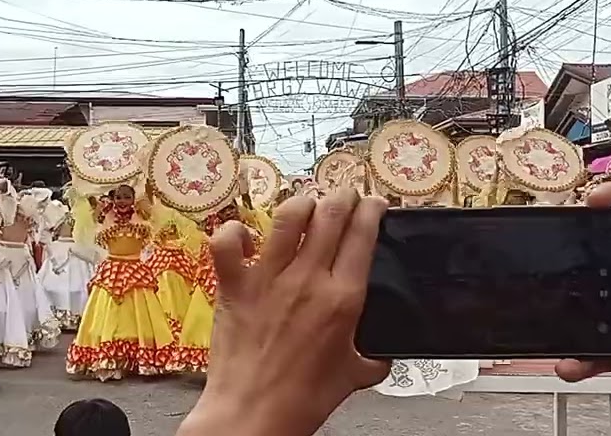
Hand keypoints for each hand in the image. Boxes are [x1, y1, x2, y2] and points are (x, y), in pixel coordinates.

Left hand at [180, 187, 388, 435]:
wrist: (254, 416)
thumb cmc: (303, 400)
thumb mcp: (354, 377)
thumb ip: (373, 358)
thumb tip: (382, 353)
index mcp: (343, 299)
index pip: (363, 233)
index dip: (372, 209)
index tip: (374, 204)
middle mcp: (308, 280)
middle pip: (330, 213)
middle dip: (342, 196)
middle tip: (344, 197)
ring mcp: (268, 280)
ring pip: (288, 217)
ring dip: (301, 204)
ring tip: (306, 206)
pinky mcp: (235, 287)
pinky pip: (228, 243)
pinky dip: (235, 232)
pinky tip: (245, 236)